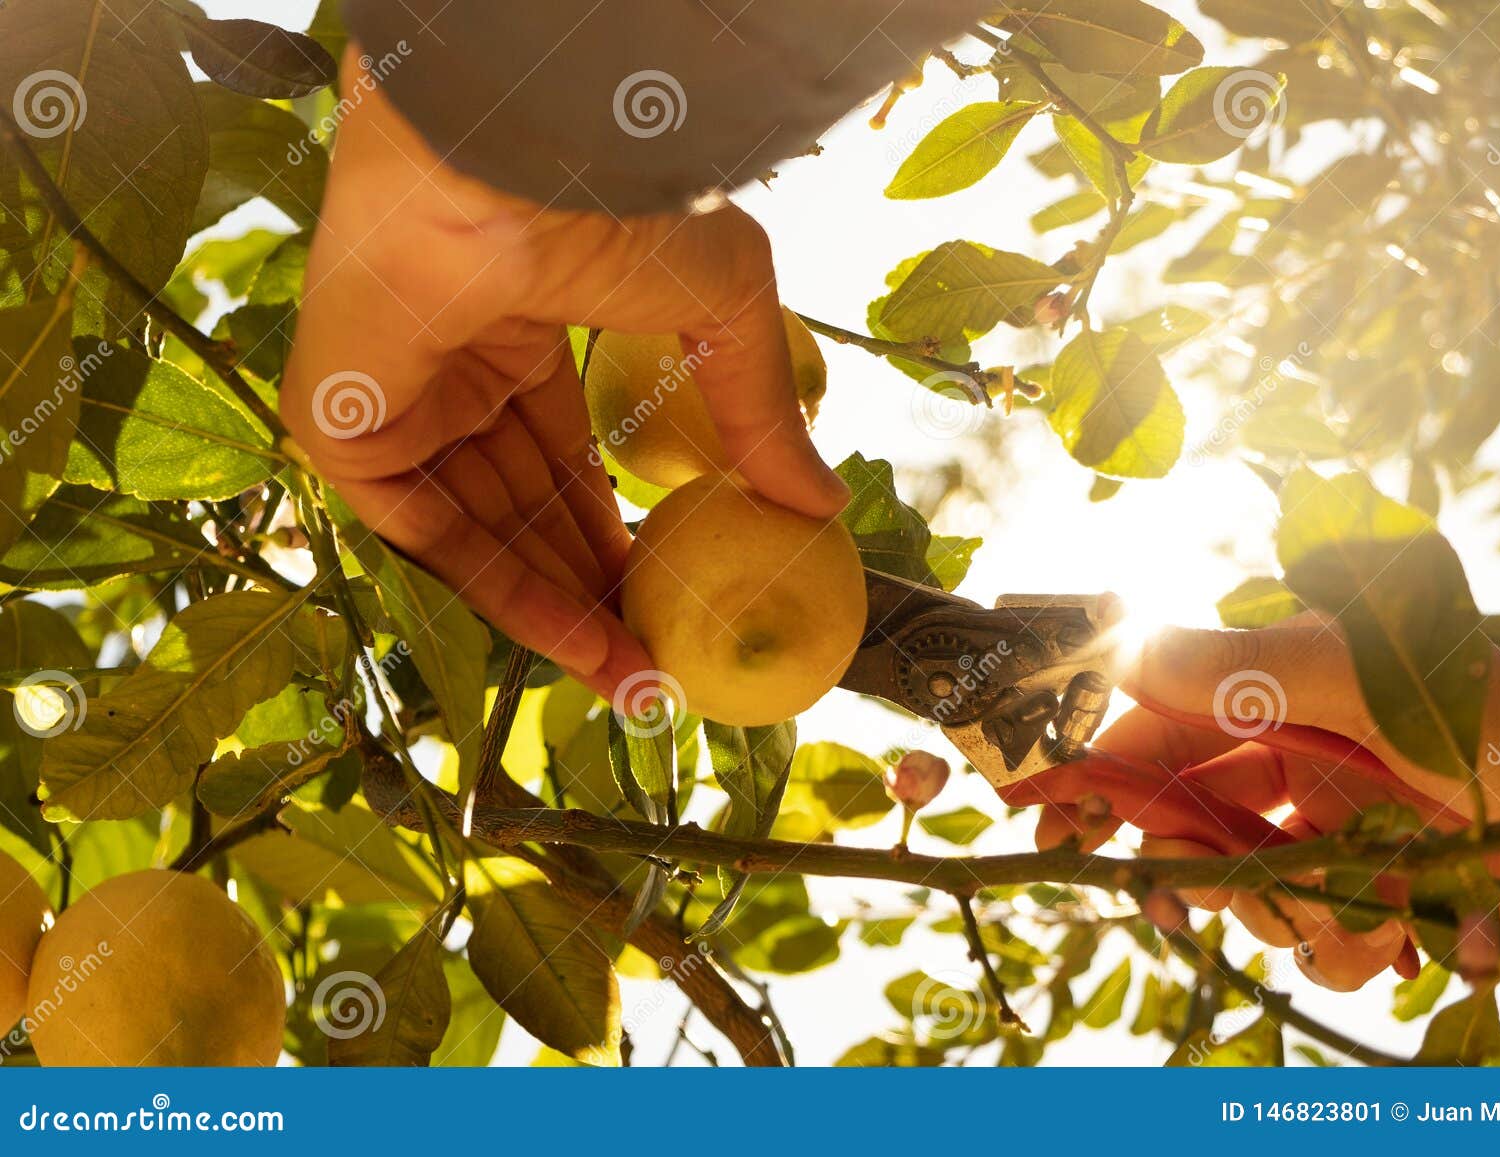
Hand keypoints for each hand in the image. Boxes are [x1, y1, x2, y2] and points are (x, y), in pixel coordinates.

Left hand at [281, 48, 848, 698]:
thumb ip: (758, 415)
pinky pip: (431, 538)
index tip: (670, 593)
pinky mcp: (342, 429)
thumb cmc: (613, 203)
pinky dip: (512, 599)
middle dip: (592, 586)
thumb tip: (824, 503)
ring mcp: (393, 397)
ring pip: (480, 531)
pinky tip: (590, 649)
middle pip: (520, 503)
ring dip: (561, 610)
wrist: (516, 159)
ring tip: (637, 678)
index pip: (558, 452)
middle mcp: (450, 363)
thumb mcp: (722, 315)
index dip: (614, 529)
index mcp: (518, 318)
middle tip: (657, 657)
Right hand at [1000, 616, 1499, 989]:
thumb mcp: (1384, 681)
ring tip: (1357, 918)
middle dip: (1187, 866)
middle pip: (1195, 819)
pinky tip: (1410, 941)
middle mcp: (1311, 760)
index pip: (1164, 725)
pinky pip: (1329, 945)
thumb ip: (1251, 667)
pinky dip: (1356, 956)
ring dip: (1289, 919)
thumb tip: (1128, 653)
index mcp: (1295, 693)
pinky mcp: (1397, 898)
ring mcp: (1352, 833)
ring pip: (1255, 892)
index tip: (1044, 816)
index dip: (1098, 766)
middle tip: (1177, 902)